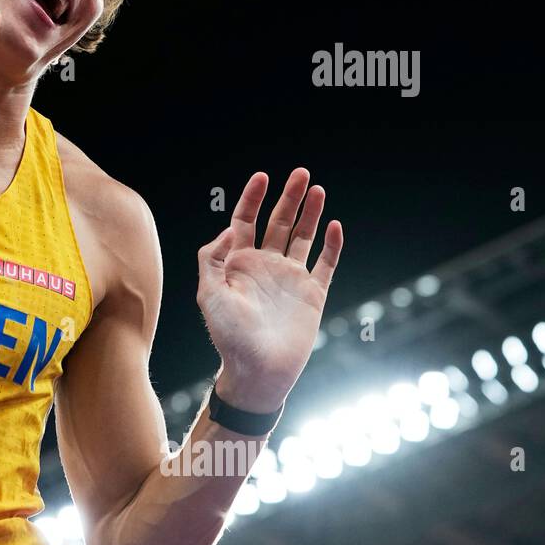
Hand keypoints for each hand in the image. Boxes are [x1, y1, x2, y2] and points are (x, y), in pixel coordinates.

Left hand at [196, 168, 344, 412]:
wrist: (257, 371)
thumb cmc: (229, 337)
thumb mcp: (209, 295)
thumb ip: (212, 259)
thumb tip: (228, 229)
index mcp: (239, 264)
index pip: (245, 221)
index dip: (252, 198)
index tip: (262, 176)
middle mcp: (265, 266)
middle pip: (278, 223)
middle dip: (288, 197)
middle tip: (300, 173)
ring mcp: (290, 279)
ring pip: (302, 238)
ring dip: (310, 213)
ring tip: (317, 189)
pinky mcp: (312, 294)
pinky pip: (325, 264)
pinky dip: (331, 245)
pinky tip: (335, 225)